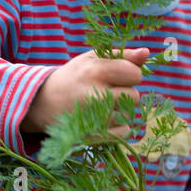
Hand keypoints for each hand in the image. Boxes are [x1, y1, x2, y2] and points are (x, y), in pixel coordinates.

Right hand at [25, 47, 150, 134]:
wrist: (42, 103)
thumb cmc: (74, 77)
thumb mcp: (92, 59)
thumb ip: (121, 55)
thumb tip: (147, 53)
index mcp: (95, 72)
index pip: (135, 74)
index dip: (130, 74)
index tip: (117, 76)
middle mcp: (96, 96)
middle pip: (135, 96)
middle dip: (124, 93)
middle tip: (105, 92)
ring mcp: (95, 119)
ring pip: (130, 115)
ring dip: (120, 110)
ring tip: (101, 106)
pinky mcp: (94, 136)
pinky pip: (125, 132)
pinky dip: (118, 127)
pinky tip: (103, 120)